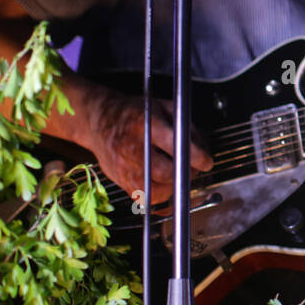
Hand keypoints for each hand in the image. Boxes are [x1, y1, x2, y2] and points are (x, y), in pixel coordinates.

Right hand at [85, 89, 213, 206]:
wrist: (98, 120)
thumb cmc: (133, 113)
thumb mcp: (163, 107)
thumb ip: (185, 126)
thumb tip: (202, 148)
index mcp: (144, 125)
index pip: (175, 146)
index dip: (196, 157)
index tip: (206, 162)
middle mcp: (131, 148)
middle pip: (166, 173)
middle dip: (186, 174)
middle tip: (192, 168)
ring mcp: (123, 167)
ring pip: (156, 190)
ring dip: (174, 186)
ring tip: (177, 174)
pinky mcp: (119, 180)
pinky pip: (145, 198)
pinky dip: (159, 193)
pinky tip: (163, 181)